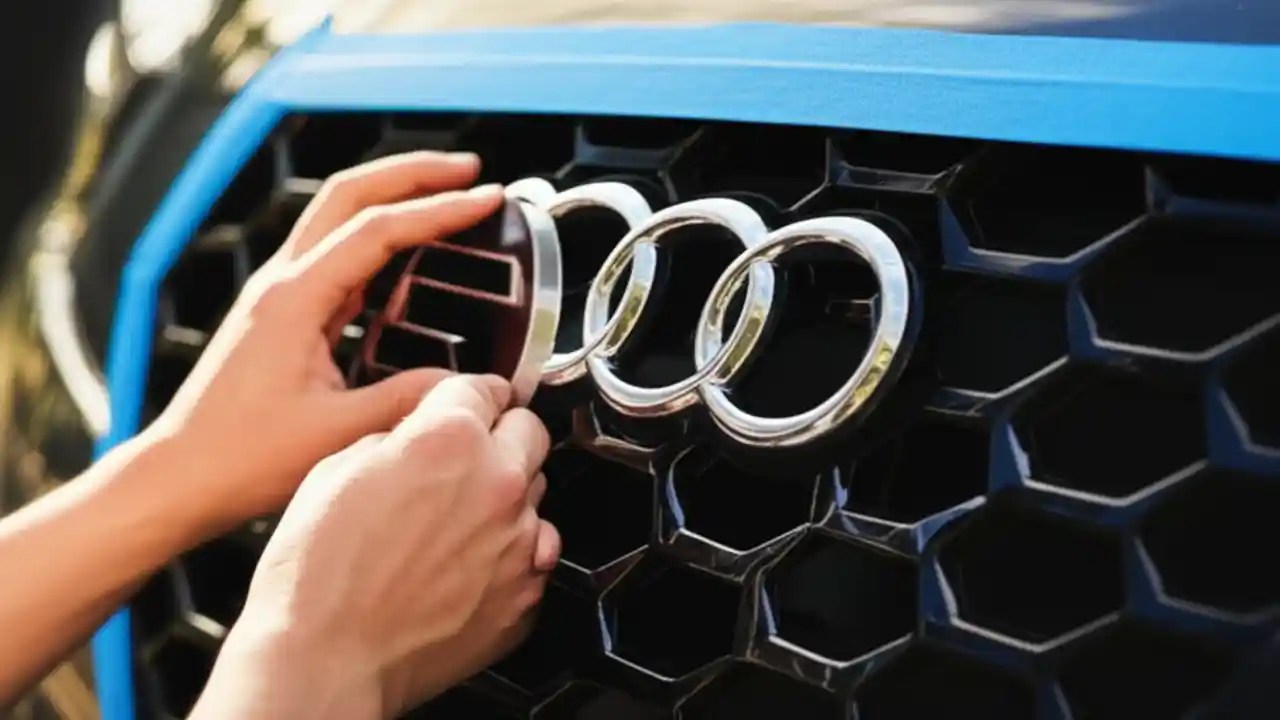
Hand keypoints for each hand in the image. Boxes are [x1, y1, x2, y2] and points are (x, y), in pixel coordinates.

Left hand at [146, 151, 502, 535]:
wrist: (183, 474)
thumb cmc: (242, 457)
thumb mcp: (337, 433)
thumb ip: (406, 399)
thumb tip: (466, 383)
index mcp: (294, 299)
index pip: (377, 230)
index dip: (438, 210)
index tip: (486, 198)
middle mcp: (283, 283)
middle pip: (350, 193)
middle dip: (413, 172)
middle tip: (469, 167)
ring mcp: (280, 294)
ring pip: (341, 217)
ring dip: (395, 197)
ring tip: (449, 197)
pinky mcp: (285, 314)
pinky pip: (339, 256)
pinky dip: (381, 242)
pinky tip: (414, 261)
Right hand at [194, 375, 560, 718]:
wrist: (325, 662)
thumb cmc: (317, 575)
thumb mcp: (336, 469)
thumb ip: (398, 437)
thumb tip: (419, 434)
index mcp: (448, 438)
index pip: (485, 386)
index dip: (471, 393)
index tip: (471, 401)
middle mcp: (496, 482)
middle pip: (528, 431)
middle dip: (500, 436)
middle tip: (464, 459)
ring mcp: (519, 540)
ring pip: (534, 493)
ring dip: (504, 496)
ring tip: (452, 524)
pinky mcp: (526, 591)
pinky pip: (535, 552)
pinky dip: (510, 552)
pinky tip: (463, 566)